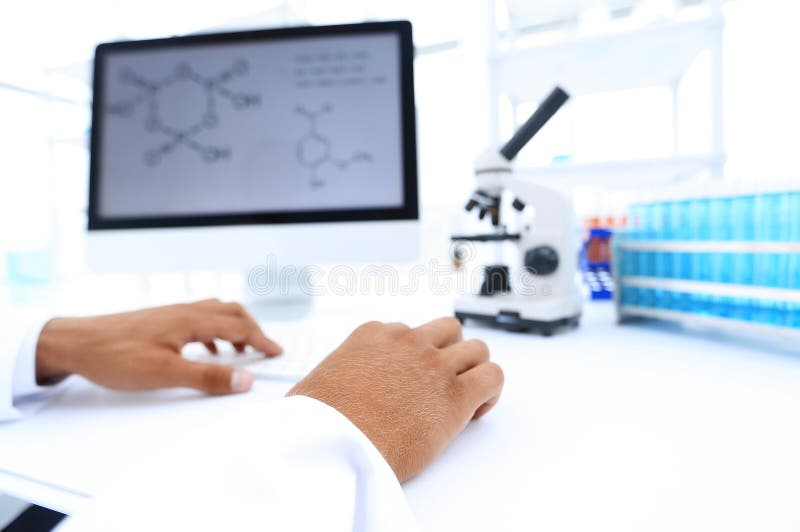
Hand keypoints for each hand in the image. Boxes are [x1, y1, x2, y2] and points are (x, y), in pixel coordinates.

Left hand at [35, 299, 281, 394]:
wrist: (75, 342)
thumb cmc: (116, 357)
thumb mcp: (165, 373)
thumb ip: (207, 377)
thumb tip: (246, 380)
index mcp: (191, 320)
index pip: (238, 326)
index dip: (261, 340)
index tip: (277, 353)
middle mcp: (185, 310)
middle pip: (231, 312)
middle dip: (253, 329)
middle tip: (265, 350)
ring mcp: (172, 313)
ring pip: (215, 312)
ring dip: (234, 328)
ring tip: (240, 351)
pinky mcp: (160, 320)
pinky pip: (198, 318)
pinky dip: (214, 330)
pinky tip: (206, 349)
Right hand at [288, 318, 502, 481]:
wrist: (332, 445)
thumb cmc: (316, 423)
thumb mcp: (315, 385)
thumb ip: (333, 377)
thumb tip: (326, 392)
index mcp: (372, 336)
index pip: (406, 331)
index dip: (413, 357)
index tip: (409, 380)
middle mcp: (407, 342)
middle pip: (447, 330)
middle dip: (448, 352)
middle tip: (440, 382)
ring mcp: (433, 365)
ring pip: (475, 347)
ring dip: (473, 369)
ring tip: (463, 396)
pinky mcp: (455, 396)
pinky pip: (492, 376)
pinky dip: (491, 391)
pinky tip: (475, 411)